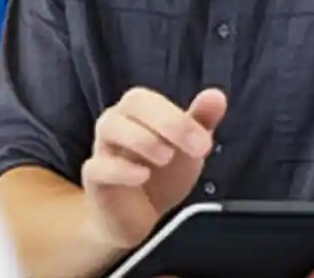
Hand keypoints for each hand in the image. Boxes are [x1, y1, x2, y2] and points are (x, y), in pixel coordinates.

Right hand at [80, 87, 227, 248]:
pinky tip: (143, 175)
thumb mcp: (187, 148)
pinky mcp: (95, 179)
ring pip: (110, 128)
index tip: (204, 143)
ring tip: (166, 157)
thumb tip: (217, 96)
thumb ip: (201, 121)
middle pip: (132, 104)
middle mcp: (115, 122)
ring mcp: (102, 149)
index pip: (150, 98)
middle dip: (168, 122)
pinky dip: (121, 170)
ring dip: (142, 139)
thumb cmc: (160, 174)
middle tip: (195, 149)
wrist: (137, 217)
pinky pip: (99, 167)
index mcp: (137, 111)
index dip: (178, 116)